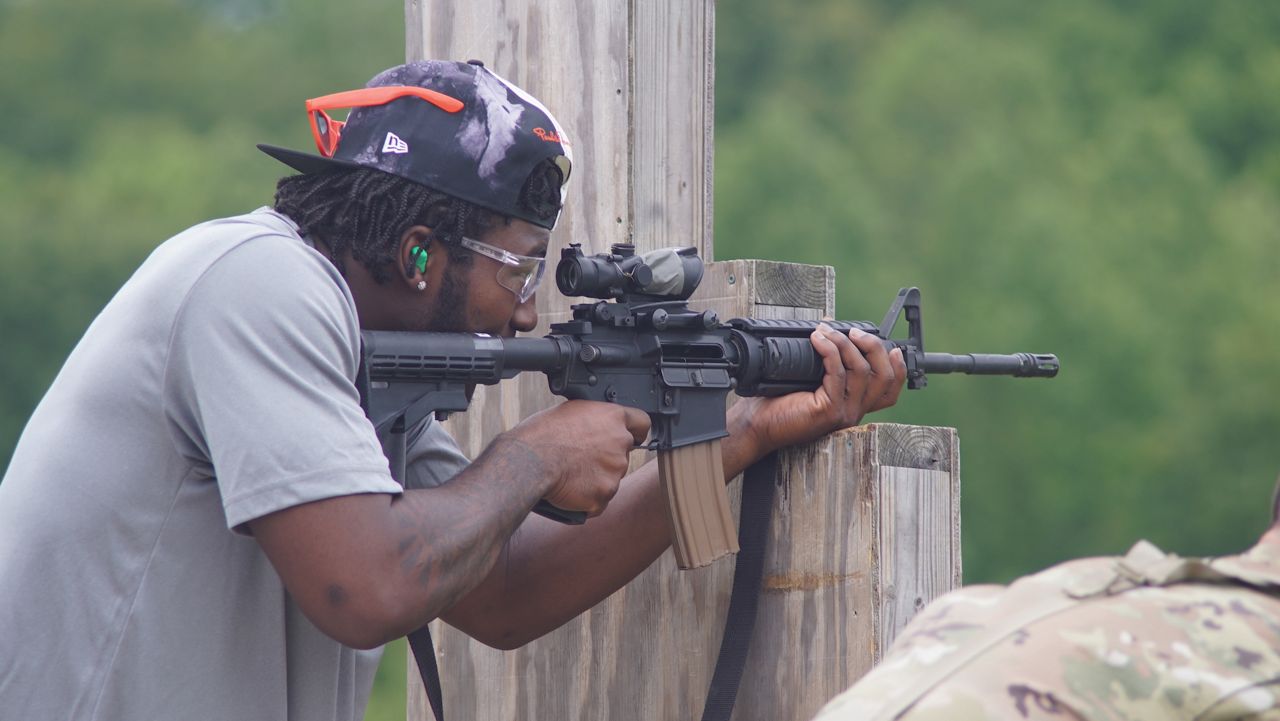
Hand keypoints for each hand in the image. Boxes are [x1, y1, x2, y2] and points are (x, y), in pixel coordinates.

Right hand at [503, 400, 650, 516]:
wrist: (529, 462)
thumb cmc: (540, 435)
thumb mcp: (570, 412)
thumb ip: (593, 419)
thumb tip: (593, 427)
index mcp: (613, 417)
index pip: (642, 422)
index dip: (635, 431)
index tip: (631, 436)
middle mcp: (620, 443)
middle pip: (623, 454)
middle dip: (607, 458)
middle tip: (582, 460)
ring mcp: (615, 472)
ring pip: (611, 479)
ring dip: (596, 480)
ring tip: (570, 475)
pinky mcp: (604, 495)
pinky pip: (599, 501)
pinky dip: (587, 500)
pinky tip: (569, 491)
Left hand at [734, 324, 905, 456]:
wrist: (757, 423)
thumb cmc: (779, 401)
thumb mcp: (811, 377)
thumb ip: (828, 361)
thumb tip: (831, 327)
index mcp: (853, 405)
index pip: (889, 391)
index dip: (898, 368)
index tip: (892, 346)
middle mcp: (853, 412)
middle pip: (884, 378)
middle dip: (874, 348)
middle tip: (853, 332)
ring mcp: (843, 413)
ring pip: (862, 371)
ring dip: (845, 344)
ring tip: (825, 332)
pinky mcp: (829, 411)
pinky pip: (837, 373)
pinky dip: (830, 351)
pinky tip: (817, 341)